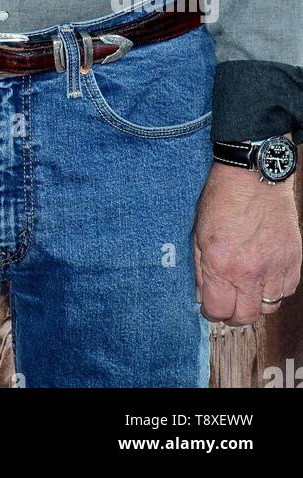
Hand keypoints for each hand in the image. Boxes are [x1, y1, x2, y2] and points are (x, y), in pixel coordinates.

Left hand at [194, 161, 301, 324]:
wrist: (254, 175)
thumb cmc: (222, 197)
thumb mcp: (199, 232)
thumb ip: (200, 268)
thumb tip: (202, 295)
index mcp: (222, 265)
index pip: (218, 310)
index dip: (211, 311)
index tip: (210, 305)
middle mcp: (250, 272)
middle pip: (245, 317)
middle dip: (233, 314)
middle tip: (228, 302)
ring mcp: (275, 268)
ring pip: (268, 307)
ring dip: (256, 302)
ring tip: (247, 287)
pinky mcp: (293, 261)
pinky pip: (287, 290)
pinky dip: (275, 288)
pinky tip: (265, 275)